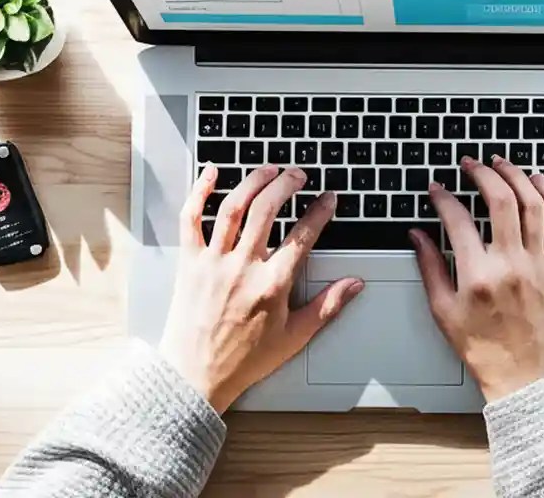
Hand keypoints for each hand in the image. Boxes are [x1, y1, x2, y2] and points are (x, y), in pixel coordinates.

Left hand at [159, 163, 363, 409]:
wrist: (196, 374)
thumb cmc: (244, 359)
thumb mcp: (295, 337)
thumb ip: (327, 306)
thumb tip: (354, 284)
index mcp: (272, 285)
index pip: (302, 236)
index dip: (319, 212)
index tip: (328, 198)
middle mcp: (242, 267)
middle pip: (267, 210)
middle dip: (287, 184)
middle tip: (298, 175)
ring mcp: (213, 262)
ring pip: (233, 207)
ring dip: (253, 181)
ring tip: (268, 169)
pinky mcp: (190, 262)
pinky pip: (190, 219)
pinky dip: (199, 192)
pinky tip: (211, 173)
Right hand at [410, 155, 543, 401]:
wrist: (522, 375)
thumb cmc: (482, 347)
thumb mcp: (443, 311)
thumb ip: (430, 267)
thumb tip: (417, 235)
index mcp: (478, 276)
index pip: (457, 220)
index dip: (443, 198)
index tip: (437, 189)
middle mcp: (510, 265)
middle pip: (500, 200)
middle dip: (483, 174)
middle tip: (470, 164)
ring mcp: (537, 264)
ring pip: (532, 204)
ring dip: (516, 176)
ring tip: (501, 164)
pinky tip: (537, 181)